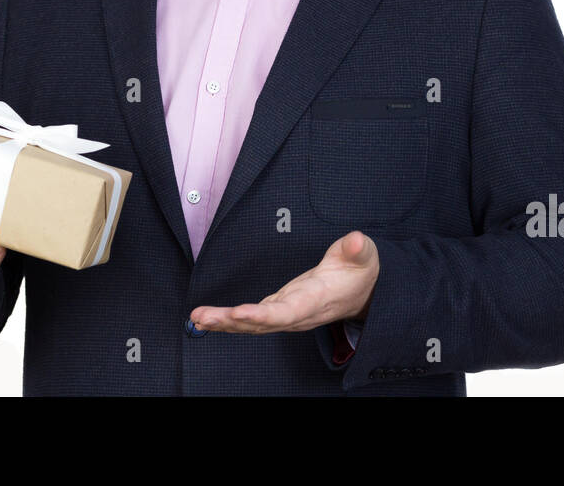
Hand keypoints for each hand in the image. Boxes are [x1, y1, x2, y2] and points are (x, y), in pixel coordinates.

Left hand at [190, 231, 377, 333]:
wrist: (363, 293)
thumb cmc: (359, 273)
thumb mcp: (365, 257)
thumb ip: (358, 250)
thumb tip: (357, 239)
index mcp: (317, 300)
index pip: (288, 312)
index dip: (264, 316)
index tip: (240, 313)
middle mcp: (299, 312)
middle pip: (263, 323)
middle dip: (232, 321)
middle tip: (203, 316)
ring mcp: (288, 313)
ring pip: (254, 324)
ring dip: (225, 322)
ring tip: (198, 317)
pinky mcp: (280, 309)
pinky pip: (253, 320)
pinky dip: (230, 320)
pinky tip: (208, 318)